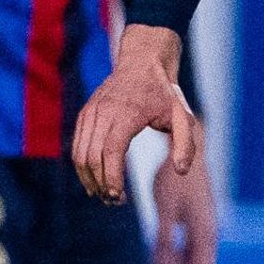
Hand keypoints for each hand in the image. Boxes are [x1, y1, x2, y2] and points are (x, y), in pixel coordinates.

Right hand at [72, 25, 197, 204]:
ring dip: (88, 179)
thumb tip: (181, 171)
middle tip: (115, 201)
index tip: (117, 196)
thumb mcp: (182, 115)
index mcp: (126, 112)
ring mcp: (91, 111)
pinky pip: (77, 145)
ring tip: (104, 195)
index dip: (111, 177)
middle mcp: (103, 111)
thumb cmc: (164, 93)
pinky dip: (82, 166)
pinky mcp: (85, 113)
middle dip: (100, 184)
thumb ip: (185, 144)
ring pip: (80, 153)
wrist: (143, 62)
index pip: (111, 151)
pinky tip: (94, 181)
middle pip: (92, 157)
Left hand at [150, 141, 218, 263]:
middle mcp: (209, 235)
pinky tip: (155, 260)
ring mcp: (205, 230)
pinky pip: (190, 252)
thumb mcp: (166, 208)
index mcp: (205, 233)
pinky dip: (175, 261)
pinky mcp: (198, 225)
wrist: (187, 151)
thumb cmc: (175, 178)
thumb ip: (164, 238)